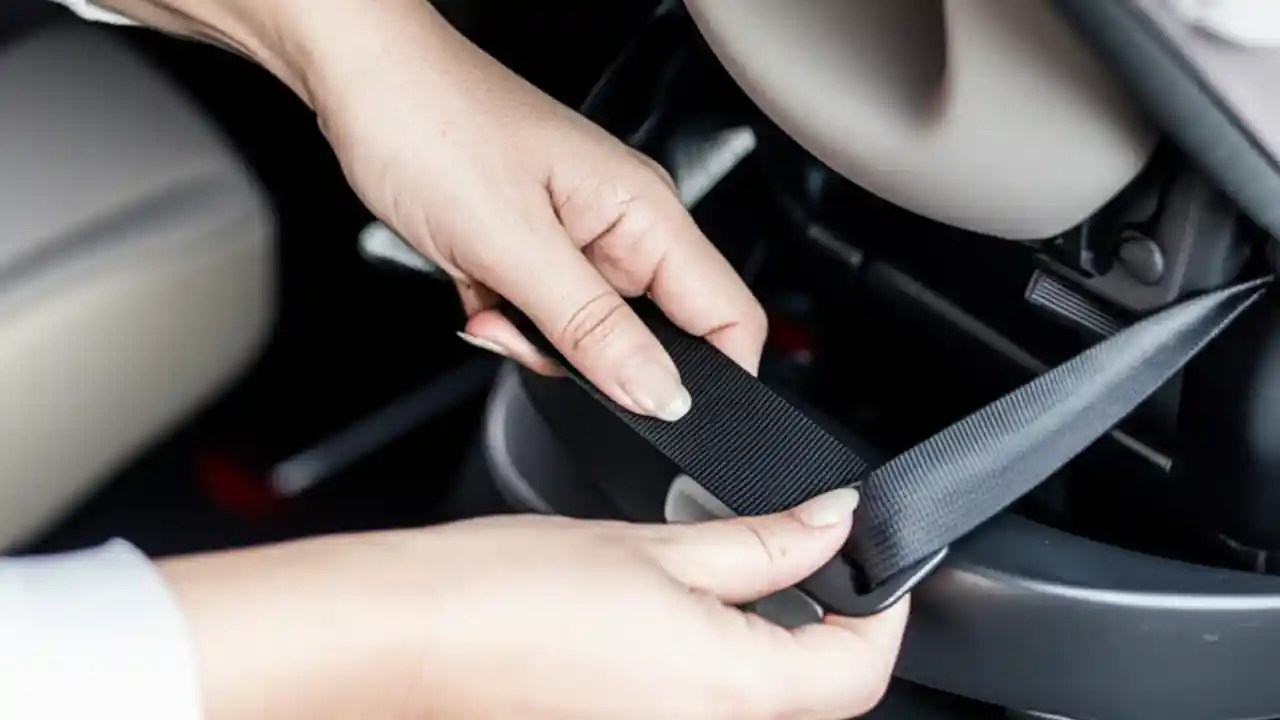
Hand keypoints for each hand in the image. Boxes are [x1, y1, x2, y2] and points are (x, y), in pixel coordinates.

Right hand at [161, 488, 907, 719]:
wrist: (406, 637)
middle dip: (825, 625)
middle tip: (798, 553)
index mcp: (728, 687)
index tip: (871, 561)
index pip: (859, 668)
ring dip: (767, 645)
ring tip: (720, 578)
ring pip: (759, 702)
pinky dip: (712, 666)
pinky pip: (701, 707)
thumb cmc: (505, 593)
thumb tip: (831, 524)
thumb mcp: (653, 544)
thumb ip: (760, 542)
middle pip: (816, 693)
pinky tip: (670, 617)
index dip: (881, 609)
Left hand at [300, 0, 766, 420]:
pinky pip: (542, 321)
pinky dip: (507, 324)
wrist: (360, 81)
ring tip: (492, 304)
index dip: (715, 378)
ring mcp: (576, 243)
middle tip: (534, 336)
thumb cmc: (432, 122)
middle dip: (595, 364)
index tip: (663, 415)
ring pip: (590, 339)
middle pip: (654, 340)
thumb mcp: (514, 242)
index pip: (728, 316)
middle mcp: (621, 228)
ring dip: (539, 342)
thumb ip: (593, 327)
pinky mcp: (531, 253)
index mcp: (645, 214)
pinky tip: (477, 296)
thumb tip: (662, 393)